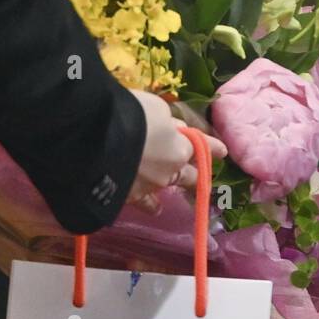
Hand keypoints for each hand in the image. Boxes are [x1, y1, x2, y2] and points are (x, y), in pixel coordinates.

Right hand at [127, 90, 225, 212]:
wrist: (95, 139)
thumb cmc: (131, 115)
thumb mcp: (155, 108)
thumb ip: (167, 122)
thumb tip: (171, 130)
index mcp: (180, 148)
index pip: (201, 146)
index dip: (212, 148)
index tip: (223, 152)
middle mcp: (169, 172)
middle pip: (187, 175)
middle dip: (195, 177)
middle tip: (200, 180)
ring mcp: (149, 187)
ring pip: (162, 190)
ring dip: (165, 192)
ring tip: (161, 206)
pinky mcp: (128, 197)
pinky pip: (140, 201)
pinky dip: (145, 204)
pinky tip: (149, 210)